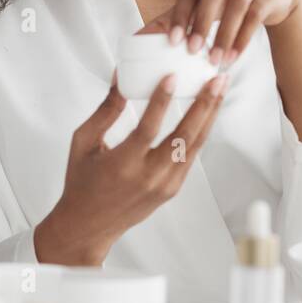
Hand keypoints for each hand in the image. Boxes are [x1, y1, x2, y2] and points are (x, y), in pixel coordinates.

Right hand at [34, 71, 226, 265]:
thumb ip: (106, 110)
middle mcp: (148, 177)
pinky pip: (191, 156)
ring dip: (210, 115)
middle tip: (217, 80)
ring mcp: (164, 185)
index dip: (161, 101)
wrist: (89, 225)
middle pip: (184, 136)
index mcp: (122, 165)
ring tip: (220, 90)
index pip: (148, 129)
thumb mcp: (84, 142)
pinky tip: (207, 113)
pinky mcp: (172, 189)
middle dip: (204, 104)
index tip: (172, 77)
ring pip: (195, 145)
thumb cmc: (82, 182)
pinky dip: (201, 132)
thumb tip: (120, 78)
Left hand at [160, 0, 301, 67]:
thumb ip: (179, 15)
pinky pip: (256, 15)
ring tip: (215, 60)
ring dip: (224, 33)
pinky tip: (233, 56)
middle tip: (193, 50)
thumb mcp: (205, 0)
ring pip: (238, 3)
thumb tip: (142, 36)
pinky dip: (243, 37)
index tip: (174, 41)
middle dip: (202, 20)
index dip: (181, 12)